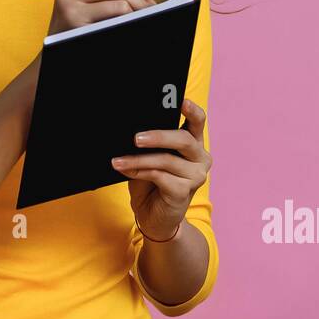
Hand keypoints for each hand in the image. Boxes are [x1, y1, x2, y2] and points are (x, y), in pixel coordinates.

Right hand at [46, 0, 154, 35]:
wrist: (52, 53)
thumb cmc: (76, 27)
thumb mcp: (89, 4)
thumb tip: (150, 1)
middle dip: (139, 2)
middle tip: (149, 14)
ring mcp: (71, 8)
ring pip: (121, 4)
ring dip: (136, 15)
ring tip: (138, 22)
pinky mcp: (77, 26)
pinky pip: (116, 22)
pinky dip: (126, 24)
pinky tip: (125, 29)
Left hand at [111, 99, 211, 241]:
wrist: (154, 218)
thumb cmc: (151, 183)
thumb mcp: (148, 157)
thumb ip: (147, 144)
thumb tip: (129, 131)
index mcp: (193, 144)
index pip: (198, 121)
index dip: (192, 110)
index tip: (181, 101)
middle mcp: (200, 158)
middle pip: (184, 139)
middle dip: (158, 136)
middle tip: (135, 138)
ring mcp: (195, 176)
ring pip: (167, 160)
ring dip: (138, 159)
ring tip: (118, 160)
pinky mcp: (184, 192)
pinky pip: (160, 177)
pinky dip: (140, 172)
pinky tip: (126, 171)